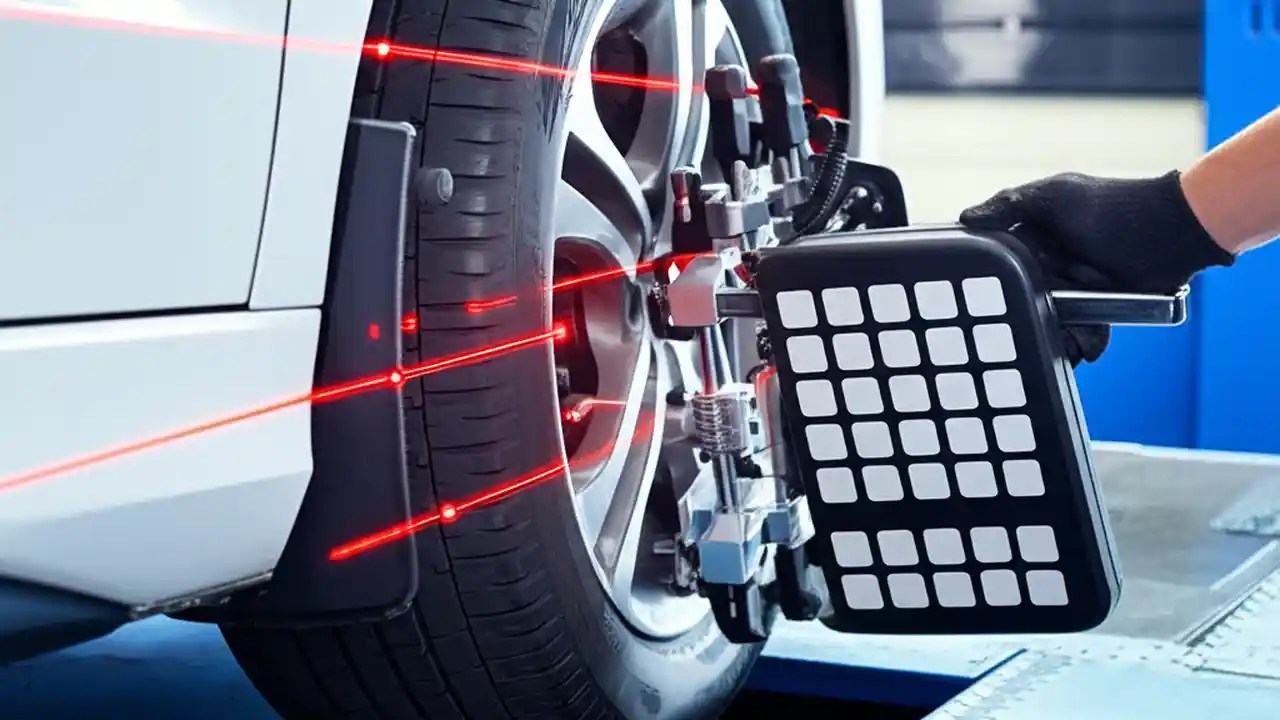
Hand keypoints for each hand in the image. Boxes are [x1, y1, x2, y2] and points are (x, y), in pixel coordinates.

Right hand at [959, 171, 1234, 364]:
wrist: (1171, 233)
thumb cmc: (1115, 206)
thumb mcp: (1056, 195)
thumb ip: (1009, 204)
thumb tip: (965, 218)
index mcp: (1031, 234)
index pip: (994, 261)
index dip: (982, 279)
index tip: (966, 298)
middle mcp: (1046, 262)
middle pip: (1016, 298)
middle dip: (1015, 317)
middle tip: (1010, 334)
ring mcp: (1070, 287)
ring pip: (1044, 320)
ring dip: (1049, 336)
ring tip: (1057, 345)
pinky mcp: (1095, 307)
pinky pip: (1077, 332)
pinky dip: (1080, 344)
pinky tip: (1082, 350)